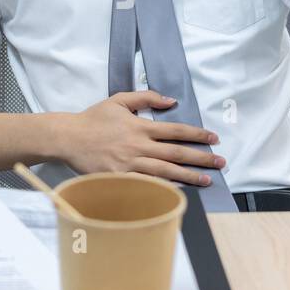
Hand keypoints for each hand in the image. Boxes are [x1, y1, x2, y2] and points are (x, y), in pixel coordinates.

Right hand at [60, 91, 224, 187]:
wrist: (69, 138)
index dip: (197, 134)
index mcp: (140, 126)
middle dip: (201, 158)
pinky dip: (165, 188)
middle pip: (176, 153)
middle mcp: (139, 146)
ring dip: (190, 176)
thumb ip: (146, 97)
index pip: (176, 130)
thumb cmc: (93, 119)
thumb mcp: (119, 100)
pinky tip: (180, 192)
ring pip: (166, 171)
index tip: (213, 139)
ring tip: (207, 180)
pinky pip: (148, 185)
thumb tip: (171, 100)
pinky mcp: (121, 179)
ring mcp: (130, 164)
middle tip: (220, 162)